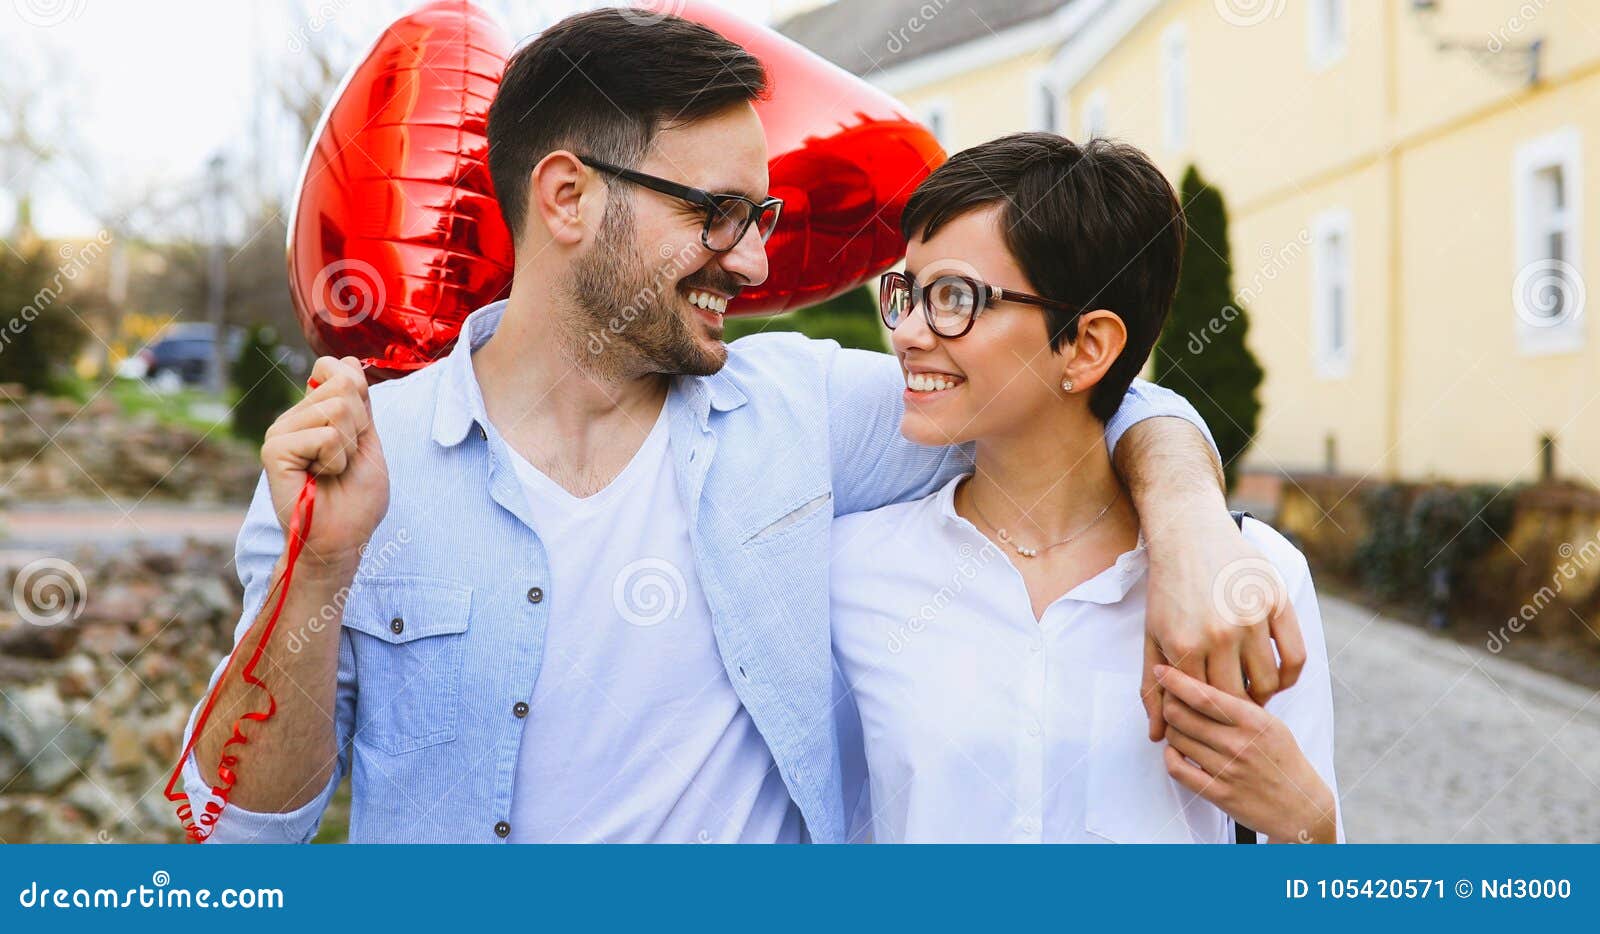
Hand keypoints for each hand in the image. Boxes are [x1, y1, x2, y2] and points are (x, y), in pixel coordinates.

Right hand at [260, 355, 388, 572]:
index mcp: (315, 411)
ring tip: (332, 471)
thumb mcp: (368, 442)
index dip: (361, 397)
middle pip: (345, 386)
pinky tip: (319, 478)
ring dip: (349, 448)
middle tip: (344, 460)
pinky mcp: (274, 450)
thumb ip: (359, 403)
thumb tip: (346, 360)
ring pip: (337, 410)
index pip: (341, 368)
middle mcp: (294, 416)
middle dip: (360, 428)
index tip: (357, 435)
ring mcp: (281, 431)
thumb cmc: (356, 499)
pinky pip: (326, 436)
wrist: (341, 540)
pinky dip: (335, 461)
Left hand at [1141, 509, 1305, 738]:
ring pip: (1269, 683)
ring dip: (1262, 696)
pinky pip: (1295, 657)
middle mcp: (1220, 635)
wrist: (1189, 534)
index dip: (1206, 717)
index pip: (1202, 705)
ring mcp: (1251, 618)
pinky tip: (1276, 678)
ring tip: (1252, 693)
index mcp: (1185, 646)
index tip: (1208, 719)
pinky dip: (1290, 677)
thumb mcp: (1150, 636)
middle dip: (1234, 711)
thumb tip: (1156, 737)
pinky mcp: (1276, 603)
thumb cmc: (1168, 589)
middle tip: (1233, 711)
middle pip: (1237, 699)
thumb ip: (1153, 688)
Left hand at [1155, 665, 1335, 842]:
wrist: (1301, 807)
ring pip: (1175, 739)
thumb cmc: (1283, 761)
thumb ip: (1237, 705)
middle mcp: (1239, 743)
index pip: (1203, 695)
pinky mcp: (1218, 794)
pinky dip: (1170, 756)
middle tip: (1169, 701)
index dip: (1176, 680)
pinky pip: (1177, 769)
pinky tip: (1177, 751)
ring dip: (1170, 730)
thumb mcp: (1269, 723)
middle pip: (1180, 715)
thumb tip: (1199, 684)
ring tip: (1179, 728)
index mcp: (1253, 721)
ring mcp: (1227, 770)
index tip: (1161, 670)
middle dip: (1168, 703)